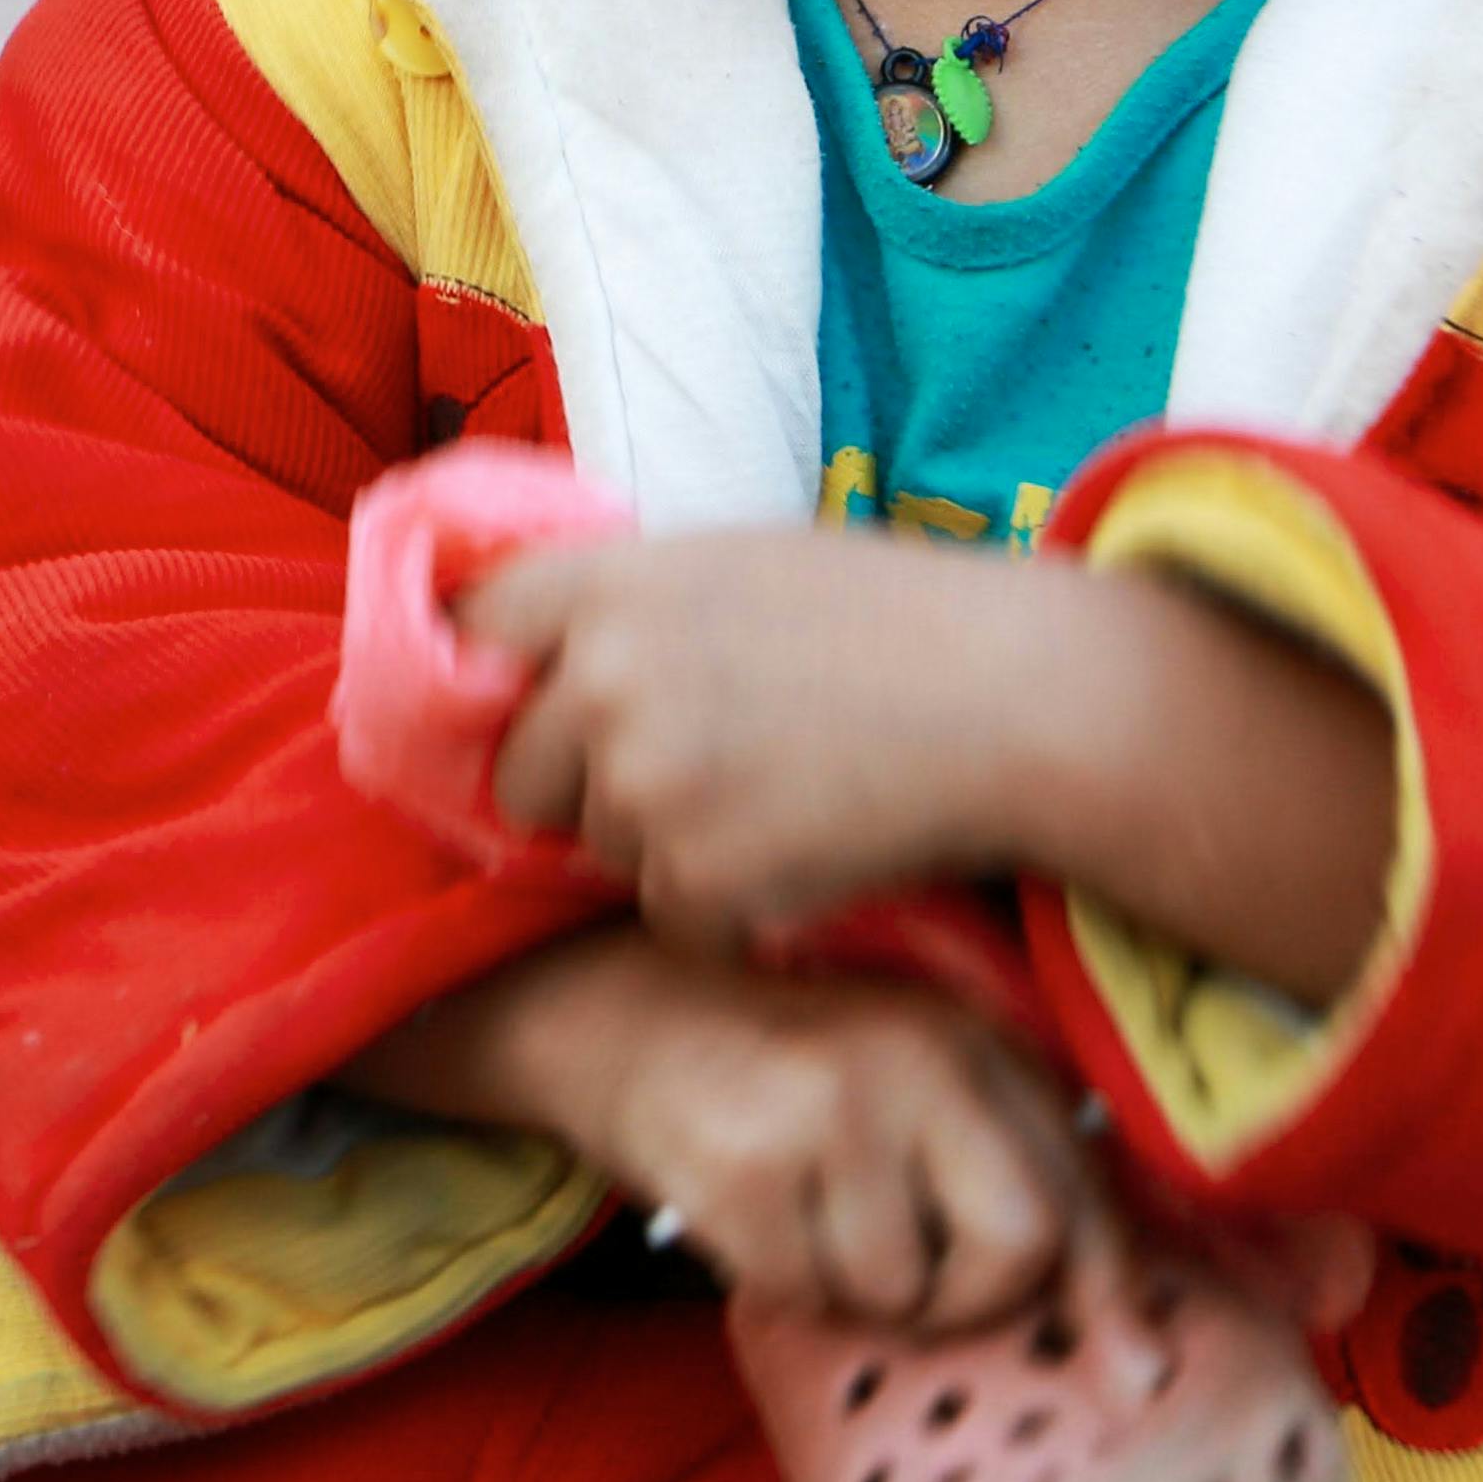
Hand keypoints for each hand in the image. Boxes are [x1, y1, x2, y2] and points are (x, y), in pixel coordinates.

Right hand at [385, 936, 1098, 1332]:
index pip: (1086, 1192)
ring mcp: (829, 1105)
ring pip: (898, 1291)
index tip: (1130, 1370)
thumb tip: (1140, 1377)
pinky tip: (753, 1210)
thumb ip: (1035, 1210)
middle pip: (1020, 1246)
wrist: (623, 1013)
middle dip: (968, 1297)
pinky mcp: (745, 1163)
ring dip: (855, 1288)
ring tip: (809, 1210)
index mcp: (980, 1040)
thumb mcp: (925, 1106)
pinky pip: (805, 1295)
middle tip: (908, 1276)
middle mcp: (920, 1056)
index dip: (1106, 1291)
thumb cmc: (799, 1079)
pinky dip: (782, 1282)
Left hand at [465, 519, 1096, 941]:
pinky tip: (805, 849)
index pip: (470, 640)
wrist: (1012, 700)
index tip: (531, 712)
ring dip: (667, 847)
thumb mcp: (732, 566)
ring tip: (777, 795)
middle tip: (701, 767)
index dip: (500, 686)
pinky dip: (729, 906)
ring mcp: (640, 785)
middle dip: (585, 787)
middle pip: (521, 774)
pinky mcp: (693, 879)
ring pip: (601, 850)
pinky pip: (672, 915)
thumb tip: (530, 656)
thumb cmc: (888, 619)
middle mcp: (599, 681)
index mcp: (603, 585)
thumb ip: (623, 607)